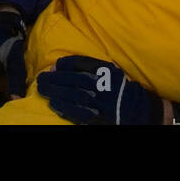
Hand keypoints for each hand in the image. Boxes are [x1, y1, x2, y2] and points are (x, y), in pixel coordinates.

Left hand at [36, 56, 162, 124]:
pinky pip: (77, 112)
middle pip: (71, 79)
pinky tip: (53, 104)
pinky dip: (64, 108)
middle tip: (41, 78)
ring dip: (55, 91)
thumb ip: (93, 67)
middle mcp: (100, 85)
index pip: (80, 64)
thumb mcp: (111, 71)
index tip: (54, 66)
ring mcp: (98, 101)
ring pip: (72, 95)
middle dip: (54, 78)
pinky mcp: (97, 116)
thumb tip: (66, 64)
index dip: (65, 65)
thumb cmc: (123, 88)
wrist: (138, 109)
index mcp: (105, 71)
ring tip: (42, 89)